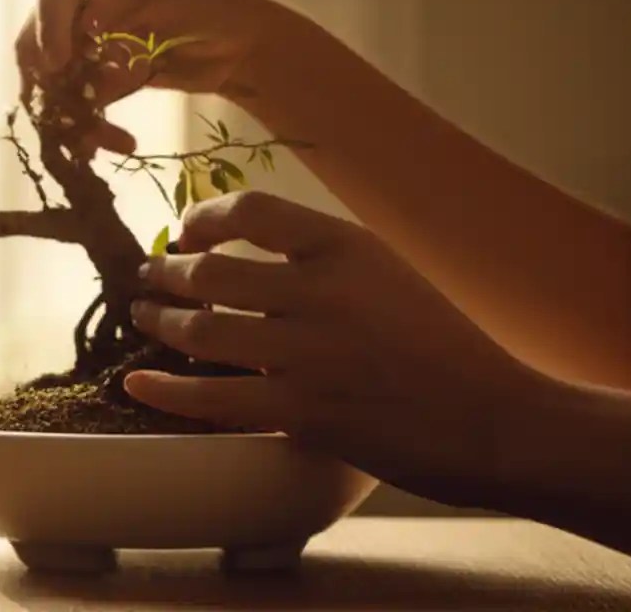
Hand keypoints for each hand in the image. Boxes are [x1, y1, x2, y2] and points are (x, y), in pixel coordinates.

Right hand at [15, 0, 278, 157]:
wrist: (239, 45)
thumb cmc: (208, 5)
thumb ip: (120, 6)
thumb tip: (85, 28)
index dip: (48, 25)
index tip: (57, 62)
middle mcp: (77, 6)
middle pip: (40, 42)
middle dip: (52, 83)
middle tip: (68, 112)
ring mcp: (84, 47)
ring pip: (56, 84)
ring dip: (74, 116)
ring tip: (104, 142)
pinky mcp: (98, 81)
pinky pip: (80, 107)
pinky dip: (92, 129)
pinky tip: (118, 143)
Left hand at [125, 190, 551, 507]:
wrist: (494, 419)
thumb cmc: (442, 346)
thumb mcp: (388, 274)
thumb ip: (324, 260)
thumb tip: (248, 252)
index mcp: (346, 247)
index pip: (253, 210)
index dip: (205, 217)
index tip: (185, 230)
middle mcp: (320, 292)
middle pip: (212, 271)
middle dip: (167, 272)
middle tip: (149, 275)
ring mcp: (306, 353)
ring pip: (201, 330)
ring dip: (160, 322)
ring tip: (143, 317)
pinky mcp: (300, 411)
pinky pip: (209, 397)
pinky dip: (163, 391)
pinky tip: (135, 384)